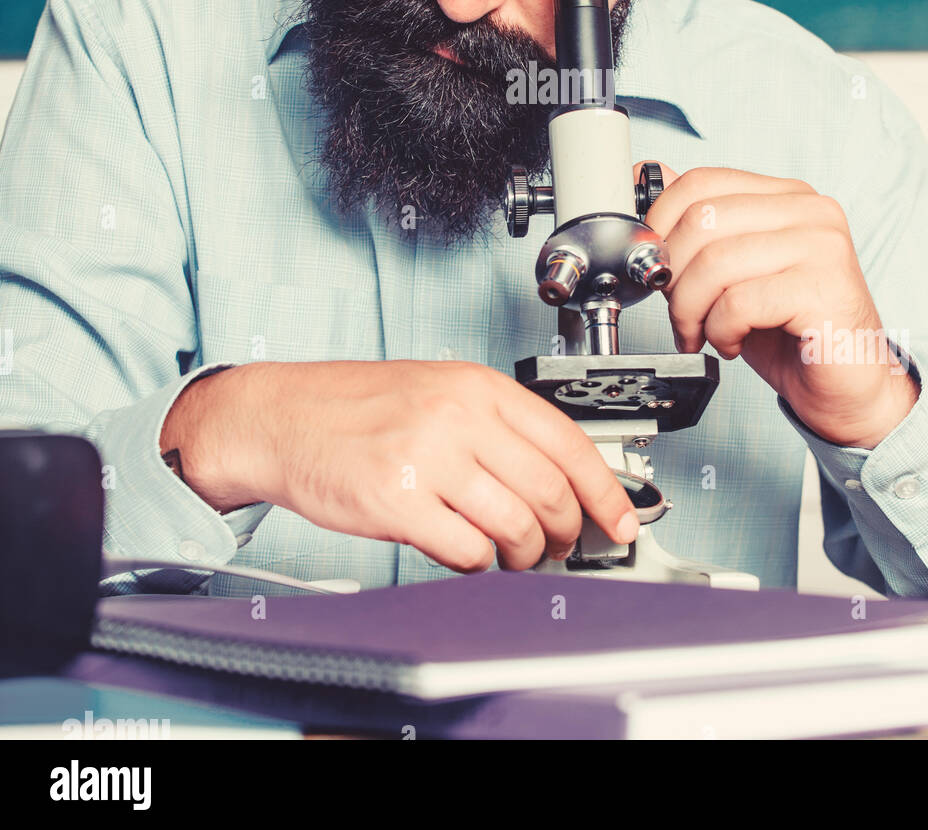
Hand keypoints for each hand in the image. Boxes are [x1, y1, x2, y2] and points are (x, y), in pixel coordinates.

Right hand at [162, 357, 638, 572]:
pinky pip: (466, 551)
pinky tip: (468, 554)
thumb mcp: (438, 390)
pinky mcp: (396, 502)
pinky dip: (478, 564)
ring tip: (516, 557)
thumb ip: (496, 426)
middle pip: (550, 490)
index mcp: (477, 386)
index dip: (606, 489)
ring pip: (515, 525)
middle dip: (567, 531)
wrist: (282, 416)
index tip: (621, 519)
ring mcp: (427, 458)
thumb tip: (559, 478)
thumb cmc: (358, 406)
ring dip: (526, 555)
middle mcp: (458, 416)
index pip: (568, 441)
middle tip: (561, 545)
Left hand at [635, 163, 918, 448]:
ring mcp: (822, 247)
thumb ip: (701, 229)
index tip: (652, 262)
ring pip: (715, 262)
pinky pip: (740, 302)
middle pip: (703, 219)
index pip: (703, 181)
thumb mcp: (734, 273)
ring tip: (702, 333)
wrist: (850, 388)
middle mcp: (810, 211)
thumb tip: (650, 179)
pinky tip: (732, 343)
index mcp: (787, 197)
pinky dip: (720, 330)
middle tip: (678, 312)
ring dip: (691, 309)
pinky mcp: (824, 289)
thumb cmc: (791, 332)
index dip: (661, 222)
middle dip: (672, 274)